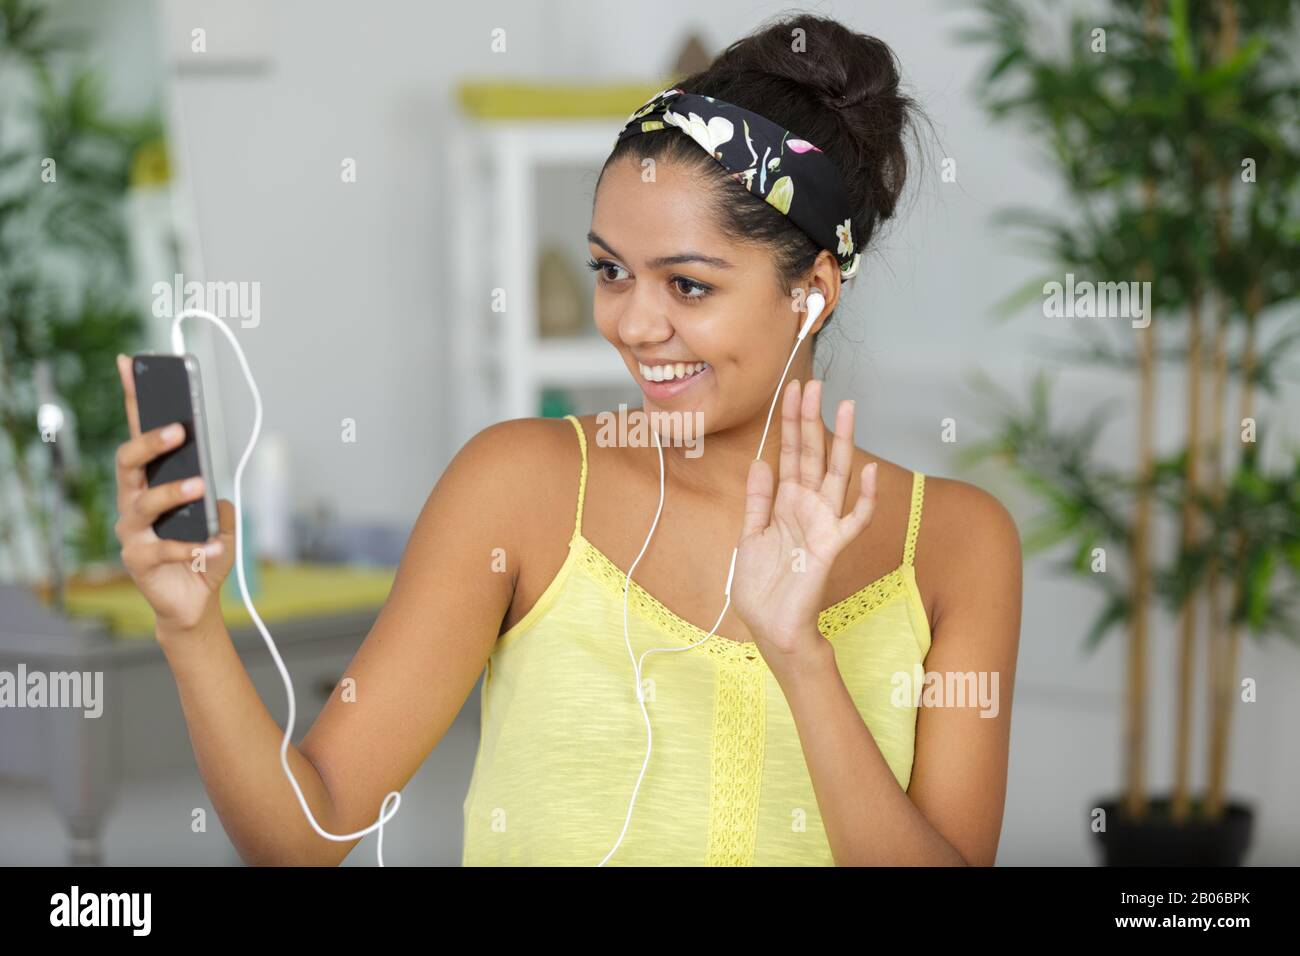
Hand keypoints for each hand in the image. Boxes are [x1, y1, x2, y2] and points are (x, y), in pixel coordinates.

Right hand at [113, 354, 235, 633]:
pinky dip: (193, 547)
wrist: (194, 601)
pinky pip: (164, 549)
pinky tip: (213, 547)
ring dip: (173, 491)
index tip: (131, 363)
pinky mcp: (138, 560)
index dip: (133, 399)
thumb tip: (214, 487)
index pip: (138, 434)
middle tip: (178, 430)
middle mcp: (133, 502)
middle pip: (129, 462)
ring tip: (200, 485)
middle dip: (150, 442)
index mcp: (150, 482)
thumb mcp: (219, 520)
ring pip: (143, 503)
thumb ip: (218, 500)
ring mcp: (132, 532)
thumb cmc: (202, 552)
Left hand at [730, 378, 877, 662]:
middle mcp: (807, 508)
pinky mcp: (830, 547)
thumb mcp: (749, 537)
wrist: (771, 627)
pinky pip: (852, 520)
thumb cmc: (763, 588)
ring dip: (842, 442)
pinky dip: (864, 498)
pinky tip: (869, 472)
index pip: (791, 454)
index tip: (791, 390)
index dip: (792, 423)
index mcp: (786, 505)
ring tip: (847, 407)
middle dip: (812, 420)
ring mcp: (822, 525)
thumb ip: (757, 501)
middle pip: (813, 455)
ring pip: (835, 475)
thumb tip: (761, 462)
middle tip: (813, 383)